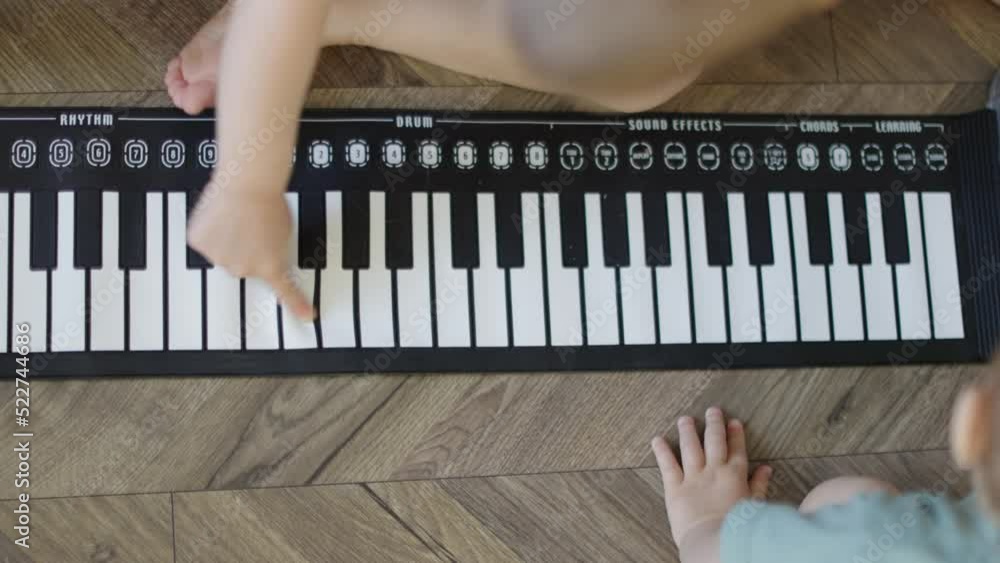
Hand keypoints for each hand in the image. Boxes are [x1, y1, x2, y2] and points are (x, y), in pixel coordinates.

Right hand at [187, 182, 314, 320]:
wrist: (247, 182)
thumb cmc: (269, 201)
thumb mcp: (284, 231)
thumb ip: (274, 248)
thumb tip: (264, 252)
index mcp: (271, 266)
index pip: (286, 291)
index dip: (297, 305)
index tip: (308, 315)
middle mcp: (244, 268)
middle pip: (243, 265)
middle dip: (246, 250)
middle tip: (251, 227)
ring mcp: (219, 257)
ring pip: (222, 253)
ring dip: (227, 239)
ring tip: (235, 217)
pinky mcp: (200, 243)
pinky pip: (204, 240)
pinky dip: (208, 229)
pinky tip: (219, 214)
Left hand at [651, 407, 770, 559]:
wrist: (714, 541)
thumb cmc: (738, 529)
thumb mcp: (754, 506)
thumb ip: (759, 486)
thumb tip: (766, 470)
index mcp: (735, 476)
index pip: (737, 450)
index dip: (736, 435)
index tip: (734, 422)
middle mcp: (714, 471)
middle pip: (714, 442)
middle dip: (714, 425)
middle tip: (712, 410)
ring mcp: (693, 478)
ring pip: (690, 447)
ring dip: (688, 431)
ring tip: (685, 419)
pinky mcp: (675, 488)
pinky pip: (667, 465)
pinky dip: (661, 451)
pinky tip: (657, 439)